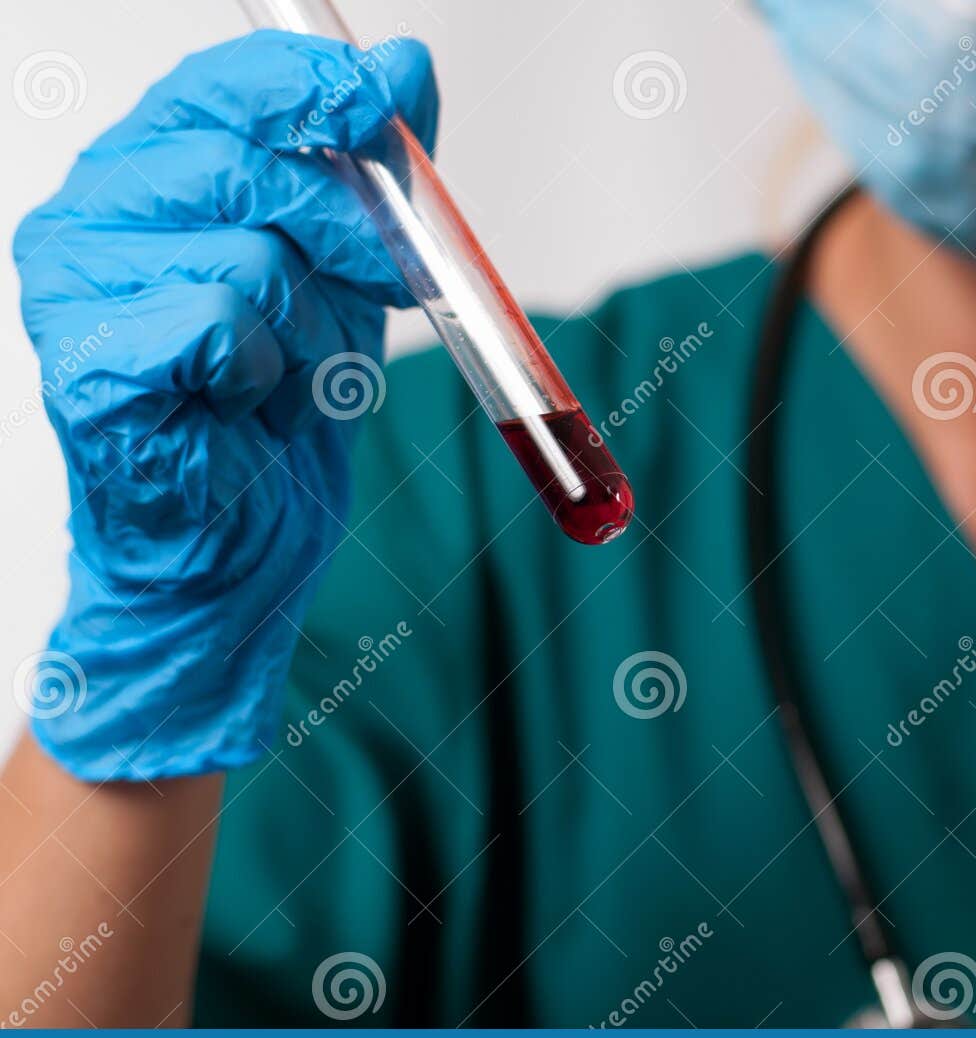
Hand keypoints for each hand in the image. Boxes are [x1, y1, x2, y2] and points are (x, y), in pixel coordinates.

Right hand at [12, 30, 438, 779]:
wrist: (244, 545)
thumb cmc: (283, 410)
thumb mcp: (351, 274)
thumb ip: (375, 172)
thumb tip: (410, 62)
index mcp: (149, 170)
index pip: (226, 80)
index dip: (319, 85)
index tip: (389, 109)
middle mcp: (92, 211)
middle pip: (249, 164)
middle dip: (354, 231)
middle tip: (391, 285)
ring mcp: (73, 288)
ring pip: (251, 254)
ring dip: (314, 330)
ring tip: (295, 381)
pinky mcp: (85, 365)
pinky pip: (222, 325)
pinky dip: (268, 375)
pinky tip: (247, 410)